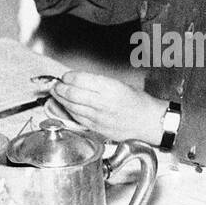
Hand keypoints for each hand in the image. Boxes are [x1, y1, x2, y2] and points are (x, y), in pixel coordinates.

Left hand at [51, 71, 166, 142]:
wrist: (149, 121)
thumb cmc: (137, 102)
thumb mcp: (119, 84)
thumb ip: (97, 83)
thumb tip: (77, 80)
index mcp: (109, 88)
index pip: (80, 80)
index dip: (68, 77)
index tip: (65, 76)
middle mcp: (103, 103)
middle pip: (72, 94)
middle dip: (60, 88)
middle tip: (56, 85)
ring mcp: (99, 117)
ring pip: (72, 107)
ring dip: (61, 100)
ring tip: (57, 94)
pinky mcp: (97, 128)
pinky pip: (78, 119)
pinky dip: (70, 111)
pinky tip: (67, 107)